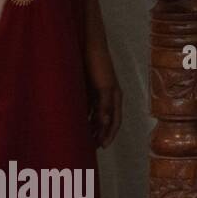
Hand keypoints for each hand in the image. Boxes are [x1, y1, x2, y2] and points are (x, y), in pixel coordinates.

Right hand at [84, 32, 121, 147]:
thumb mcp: (86, 89)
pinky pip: (106, 102)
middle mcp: (115, 96)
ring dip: (106, 128)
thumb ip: (87, 103)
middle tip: (100, 147)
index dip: (105, 133)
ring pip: (112, 114)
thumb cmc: (87, 68)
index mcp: (110, 97)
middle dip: (107, 135)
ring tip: (100, 141)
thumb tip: (81, 119)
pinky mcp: (107, 85)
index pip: (111, 119)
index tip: (98, 145)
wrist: (90, 49)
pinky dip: (104, 114)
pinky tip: (101, 124)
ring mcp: (113, 91)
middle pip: (115, 120)